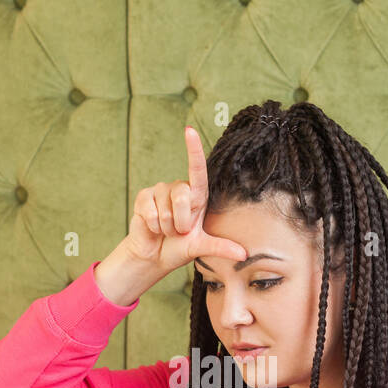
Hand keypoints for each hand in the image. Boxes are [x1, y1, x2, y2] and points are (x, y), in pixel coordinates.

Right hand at [123, 126, 247, 277]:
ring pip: (166, 208)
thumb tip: (244, 255)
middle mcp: (179, 188)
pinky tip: (153, 227)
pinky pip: (151, 212)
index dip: (193, 150)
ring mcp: (160, 191)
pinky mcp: (144, 197)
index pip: (197, 168)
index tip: (189, 131)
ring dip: (167, 227)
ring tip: (166, 230)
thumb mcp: (201, 247)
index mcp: (197, 195)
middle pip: (182, 196)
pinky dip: (153, 226)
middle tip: (179, 231)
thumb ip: (221, 247)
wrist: (155, 256)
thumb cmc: (179, 247)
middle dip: (181, 222)